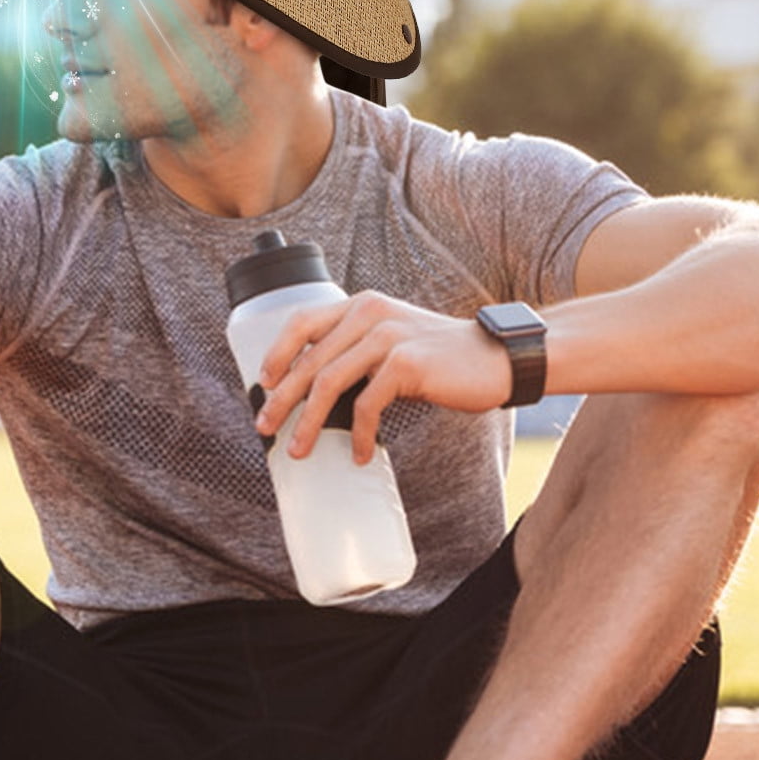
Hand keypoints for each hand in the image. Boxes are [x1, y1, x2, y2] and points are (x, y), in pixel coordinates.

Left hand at [255, 292, 512, 461]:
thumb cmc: (441, 358)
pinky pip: (367, 405)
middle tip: (266, 427)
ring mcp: (388, 336)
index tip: (262, 382)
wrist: (496, 360)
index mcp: (362, 304)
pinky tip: (361, 454)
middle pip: (309, 359)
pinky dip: (360, 435)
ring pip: (329, 382)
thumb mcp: (393, 339)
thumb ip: (358, 349)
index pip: (302, 320)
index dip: (277, 352)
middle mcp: (370, 313)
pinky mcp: (406, 364)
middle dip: (282, 398)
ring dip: (309, 422)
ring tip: (298, 450)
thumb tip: (313, 388)